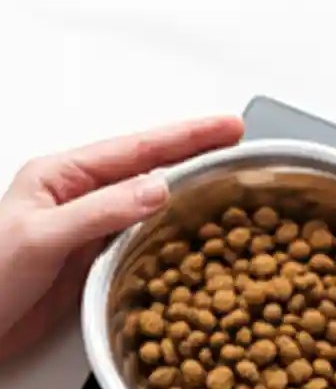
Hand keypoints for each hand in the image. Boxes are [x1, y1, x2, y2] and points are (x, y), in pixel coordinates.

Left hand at [0, 116, 242, 361]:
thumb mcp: (41, 238)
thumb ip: (101, 212)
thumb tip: (158, 188)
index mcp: (62, 176)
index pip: (137, 147)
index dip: (187, 135)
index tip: (227, 126)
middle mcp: (79, 197)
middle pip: (151, 167)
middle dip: (197, 153)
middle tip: (241, 145)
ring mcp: (90, 230)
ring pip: (152, 203)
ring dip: (192, 193)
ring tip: (232, 185)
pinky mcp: (95, 262)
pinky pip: (147, 240)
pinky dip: (179, 235)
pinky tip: (202, 239)